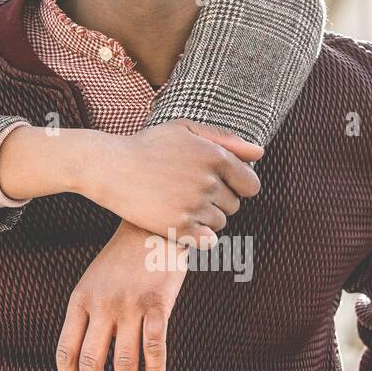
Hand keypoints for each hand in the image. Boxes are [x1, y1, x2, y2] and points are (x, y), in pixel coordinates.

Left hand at [56, 221, 187, 370]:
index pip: (66, 350)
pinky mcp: (158, 303)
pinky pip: (154, 346)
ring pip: (122, 361)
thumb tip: (84, 356)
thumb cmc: (122, 259)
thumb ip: (87, 314)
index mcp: (80, 300)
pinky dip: (155, 369)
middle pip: (90, 361)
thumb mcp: (93, 282)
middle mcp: (101, 305)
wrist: (151, 226)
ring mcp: (129, 305)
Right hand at [76, 120, 262, 244]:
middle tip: (187, 189)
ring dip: (205, 217)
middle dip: (217, 200)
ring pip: (219, 223)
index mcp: (215, 157)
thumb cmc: (149, 145)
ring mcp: (193, 206)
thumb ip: (226, 139)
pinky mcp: (178, 228)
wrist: (111, 167)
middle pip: (234, 206)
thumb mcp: (185, 130)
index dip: (236, 185)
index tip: (214, 182)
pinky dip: (200, 235)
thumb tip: (260, 153)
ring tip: (178, 202)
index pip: (251, 185)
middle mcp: (208, 182)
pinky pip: (208, 240)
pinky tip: (180, 221)